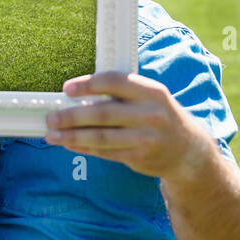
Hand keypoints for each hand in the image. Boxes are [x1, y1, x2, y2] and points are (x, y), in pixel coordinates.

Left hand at [45, 72, 217, 183]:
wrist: (188, 150)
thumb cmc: (159, 117)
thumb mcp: (150, 98)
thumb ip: (122, 94)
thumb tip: (77, 94)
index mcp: (152, 92)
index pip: (115, 82)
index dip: (88, 84)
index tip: (66, 89)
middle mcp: (150, 114)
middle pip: (103, 113)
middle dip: (72, 116)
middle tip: (51, 117)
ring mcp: (145, 138)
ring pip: (101, 137)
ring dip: (72, 136)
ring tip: (52, 135)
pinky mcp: (139, 157)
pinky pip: (105, 152)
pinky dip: (84, 148)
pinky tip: (68, 144)